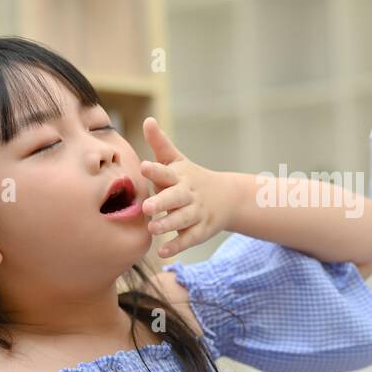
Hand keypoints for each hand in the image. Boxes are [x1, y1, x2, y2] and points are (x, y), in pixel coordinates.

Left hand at [139, 116, 236, 257]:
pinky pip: (188, 239)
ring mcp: (196, 213)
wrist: (228, 197)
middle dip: (163, 201)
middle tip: (147, 207)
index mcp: (180, 176)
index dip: (156, 169)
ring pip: (182, 219)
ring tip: (153, 228)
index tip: (144, 166)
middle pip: (175, 198)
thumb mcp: (177, 160)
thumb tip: (147, 119)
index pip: (167, 171)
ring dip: (168, 224)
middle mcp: (188, 194)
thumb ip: (160, 143)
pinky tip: (162, 252)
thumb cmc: (191, 178)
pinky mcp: (200, 231)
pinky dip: (176, 246)